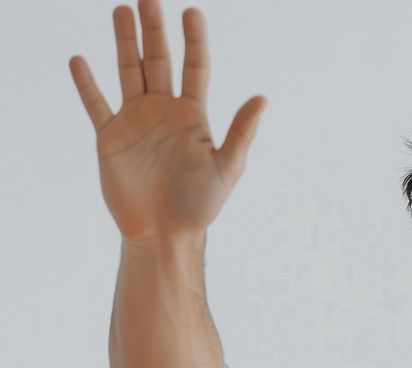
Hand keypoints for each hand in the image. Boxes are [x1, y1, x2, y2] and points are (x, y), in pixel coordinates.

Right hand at [69, 0, 265, 240]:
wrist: (164, 233)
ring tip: (121, 10)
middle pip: (159, 61)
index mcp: (193, 116)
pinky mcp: (110, 138)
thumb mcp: (227, 168)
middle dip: (154, 29)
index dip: (194, 40)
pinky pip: (96, 105)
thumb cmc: (200, 206)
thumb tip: (262, 98)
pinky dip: (87, 84)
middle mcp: (164, 112)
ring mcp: (136, 122)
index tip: (192, 12)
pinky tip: (80, 60)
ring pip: (129, 72)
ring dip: (124, 43)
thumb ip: (242, 132)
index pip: (195, 68)